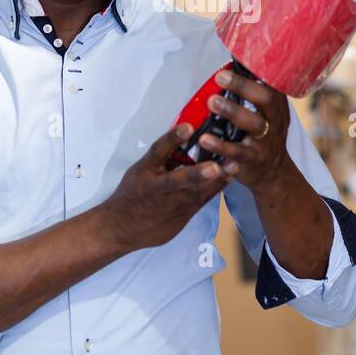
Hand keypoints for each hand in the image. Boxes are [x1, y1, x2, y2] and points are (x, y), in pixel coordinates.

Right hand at [101, 123, 233, 250]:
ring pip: (195, 193)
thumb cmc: (132, 193)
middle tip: (216, 164)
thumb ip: (162, 157)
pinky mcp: (180, 217)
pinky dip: (215, 189)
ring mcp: (170, 205)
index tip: (188, 126)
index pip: (157, 152)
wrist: (121, 228)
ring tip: (234, 166)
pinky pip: (200, 202)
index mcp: (145, 171)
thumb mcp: (141, 171)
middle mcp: (157, 188)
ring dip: (216, 180)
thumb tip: (186, 135)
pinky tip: (229, 178)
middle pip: (178, 180)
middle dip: (198, 173)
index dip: (173, 138)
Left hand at [197, 69, 295, 191]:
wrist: (274, 173)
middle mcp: (275, 120)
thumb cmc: (262, 135)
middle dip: (243, 86)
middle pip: (265, 99)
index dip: (259, 69)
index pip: (271, 82)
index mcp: (276, 105)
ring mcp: (266, 141)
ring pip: (254, 124)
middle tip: (220, 77)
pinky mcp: (253, 160)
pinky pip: (238, 152)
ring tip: (211, 102)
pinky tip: (205, 139)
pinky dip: (221, 145)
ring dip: (232, 111)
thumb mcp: (265, 113)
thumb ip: (253, 93)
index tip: (241, 55)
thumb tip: (229, 64)